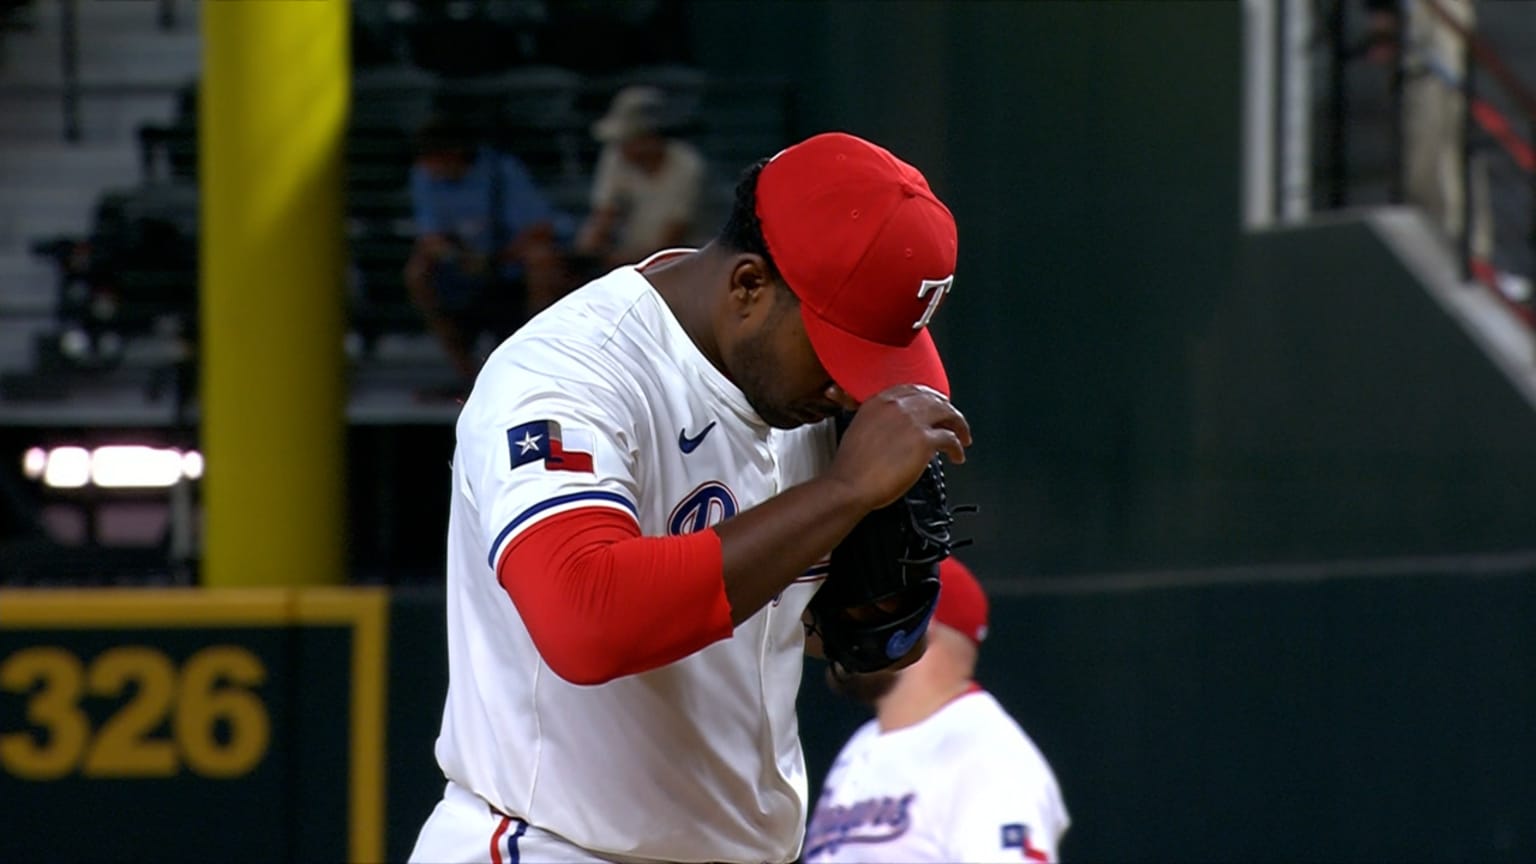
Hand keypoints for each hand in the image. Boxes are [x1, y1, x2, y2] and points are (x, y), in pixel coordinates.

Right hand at [825, 384, 970, 511]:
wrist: (850, 485)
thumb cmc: (851, 468)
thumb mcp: (859, 431)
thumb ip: (879, 422)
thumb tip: (896, 430)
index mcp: (879, 401)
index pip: (913, 390)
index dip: (929, 399)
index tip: (935, 406)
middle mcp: (897, 406)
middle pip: (934, 399)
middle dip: (947, 411)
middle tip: (954, 421)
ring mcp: (912, 421)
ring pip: (947, 414)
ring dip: (959, 426)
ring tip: (963, 437)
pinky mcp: (924, 440)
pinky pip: (951, 439)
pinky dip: (957, 448)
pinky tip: (957, 455)